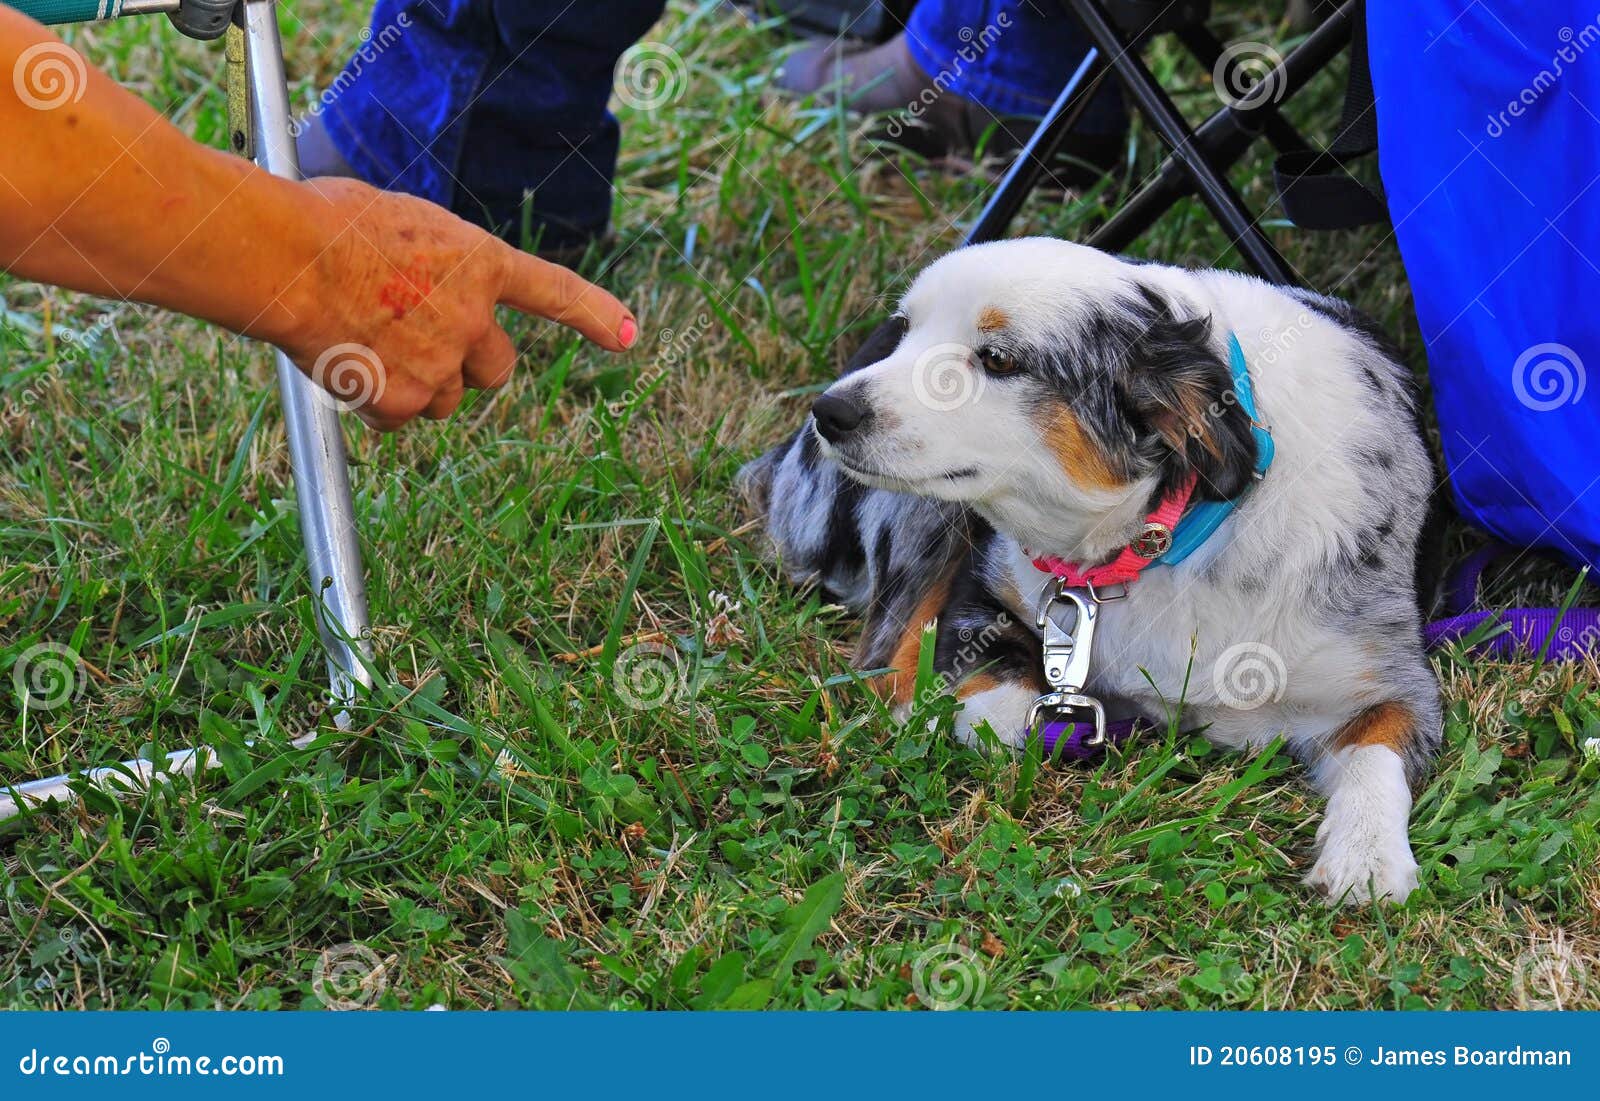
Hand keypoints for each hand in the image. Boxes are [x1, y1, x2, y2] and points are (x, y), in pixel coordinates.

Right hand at [266, 178, 636, 430]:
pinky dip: (373, 404)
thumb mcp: (398, 224)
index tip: (629, 335)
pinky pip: (396, 419)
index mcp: (478, 260)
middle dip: (467, 369)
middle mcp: (473, 316)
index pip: (554, 293)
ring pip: (444, 400)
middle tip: (419, 350)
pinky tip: (342, 366)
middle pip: (495, 370)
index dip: (595, 315)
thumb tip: (405, 287)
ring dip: (414, 387)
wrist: (288, 257)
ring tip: (364, 347)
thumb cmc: (323, 224)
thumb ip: (426, 261)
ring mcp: (443, 362)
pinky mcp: (406, 400)